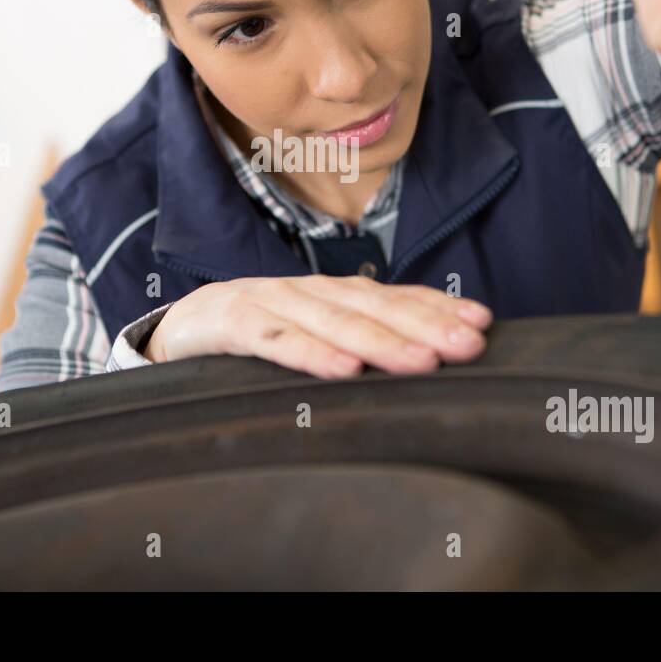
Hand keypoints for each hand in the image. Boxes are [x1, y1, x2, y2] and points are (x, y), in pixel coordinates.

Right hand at [142, 275, 492, 377]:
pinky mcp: (232, 324)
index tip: (482, 323)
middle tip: (467, 346)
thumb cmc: (256, 334)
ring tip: (421, 361)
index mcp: (330, 293)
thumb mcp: (310, 332)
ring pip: (332, 322)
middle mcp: (307, 291)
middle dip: (423, 325)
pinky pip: (275, 341)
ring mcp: (269, 303)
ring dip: (379, 342)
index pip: (393, 297)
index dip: (436, 307)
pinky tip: (343, 370)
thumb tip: (426, 356)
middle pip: (372, 307)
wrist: (178, 327)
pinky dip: (310, 354)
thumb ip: (357, 340)